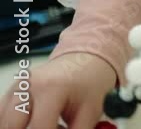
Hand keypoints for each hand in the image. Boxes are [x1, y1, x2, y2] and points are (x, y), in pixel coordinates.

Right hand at [0, 52, 115, 128]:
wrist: (85, 60)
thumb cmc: (90, 82)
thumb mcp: (91, 111)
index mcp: (51, 89)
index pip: (38, 128)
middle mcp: (27, 87)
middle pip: (12, 126)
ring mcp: (15, 89)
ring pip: (4, 122)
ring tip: (49, 125)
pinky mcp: (10, 94)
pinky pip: (3, 116)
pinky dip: (16, 125)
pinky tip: (35, 124)